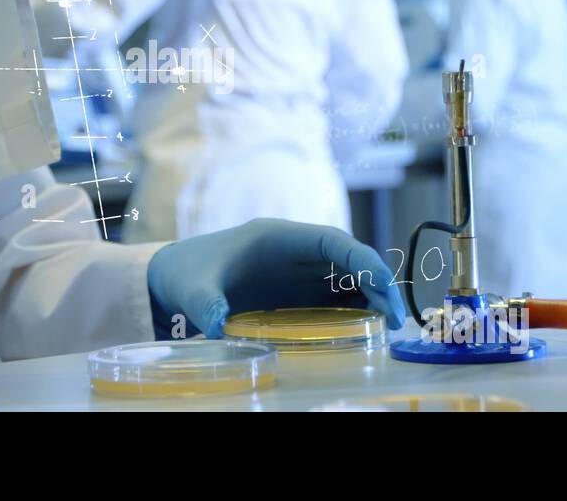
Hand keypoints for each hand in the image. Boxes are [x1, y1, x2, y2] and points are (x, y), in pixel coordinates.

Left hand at [147, 219, 406, 338]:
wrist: (171, 278)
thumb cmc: (184, 273)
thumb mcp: (191, 289)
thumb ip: (205, 305)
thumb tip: (217, 326)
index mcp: (276, 237)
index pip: (331, 241)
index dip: (361, 258)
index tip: (383, 283)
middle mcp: (293, 251)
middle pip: (347, 261)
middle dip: (376, 283)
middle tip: (395, 320)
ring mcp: (295, 271)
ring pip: (345, 279)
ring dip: (370, 298)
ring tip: (388, 328)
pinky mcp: (293, 292)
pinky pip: (331, 297)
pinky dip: (352, 310)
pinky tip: (365, 330)